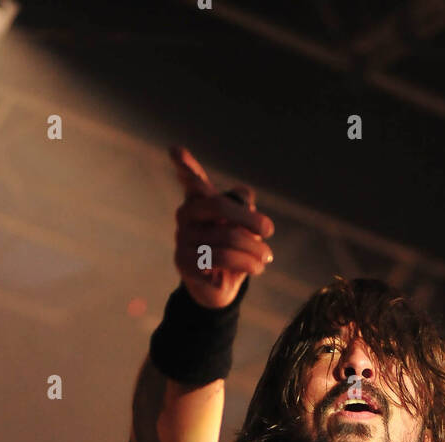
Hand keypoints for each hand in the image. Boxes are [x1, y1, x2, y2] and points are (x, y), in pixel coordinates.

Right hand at [168, 145, 274, 308]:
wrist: (221, 289)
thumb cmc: (232, 250)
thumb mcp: (242, 225)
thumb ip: (243, 204)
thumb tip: (244, 195)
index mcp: (198, 201)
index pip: (192, 181)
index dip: (186, 166)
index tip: (175, 150)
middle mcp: (185, 216)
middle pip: (219, 205)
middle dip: (249, 218)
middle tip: (268, 230)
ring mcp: (182, 239)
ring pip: (228, 236)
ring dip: (255, 249)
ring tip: (267, 258)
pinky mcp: (185, 263)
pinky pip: (223, 258)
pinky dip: (247, 263)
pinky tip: (256, 268)